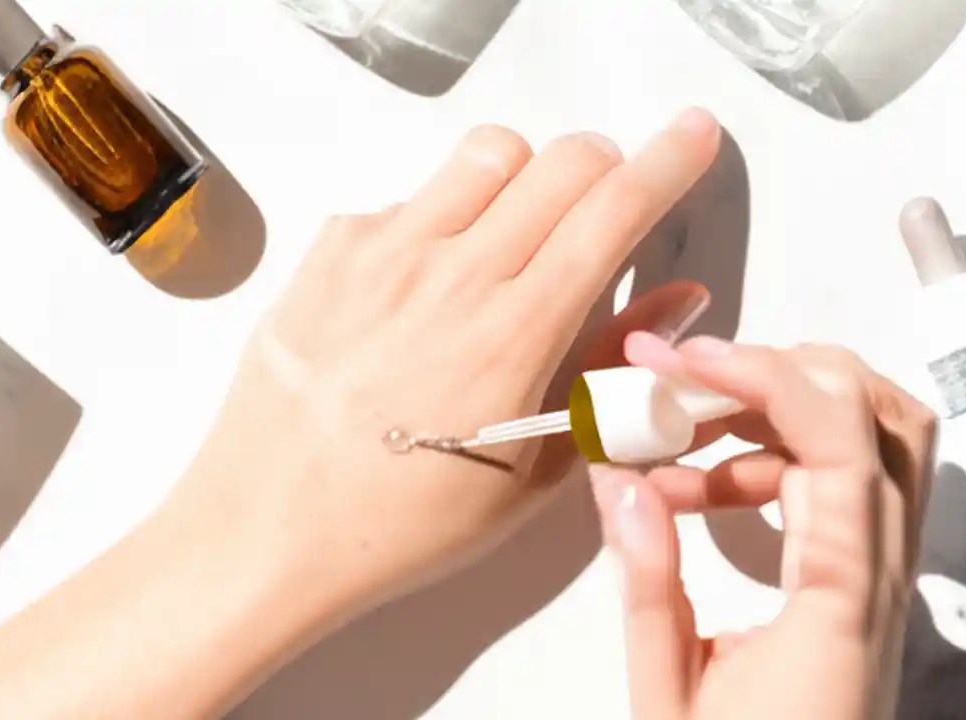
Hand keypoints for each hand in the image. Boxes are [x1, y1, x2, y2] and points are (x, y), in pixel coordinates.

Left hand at [176, 111, 720, 616]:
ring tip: (515, 237)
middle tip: (604, 208)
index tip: (693, 135)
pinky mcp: (332, 249)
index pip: (616, 207)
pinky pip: (409, 196)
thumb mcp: (535, 471)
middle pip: (562, 159)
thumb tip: (677, 304)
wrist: (272, 526)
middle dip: (606, 166)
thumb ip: (612, 375)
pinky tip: (426, 283)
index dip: (672, 159)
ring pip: (487, 154)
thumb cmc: (405, 521)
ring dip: (524, 177)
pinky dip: (440, 217)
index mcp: (515, 331)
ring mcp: (383, 251)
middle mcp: (452, 272)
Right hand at [591, 336, 936, 718]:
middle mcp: (880, 583)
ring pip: (870, 443)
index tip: (688, 359)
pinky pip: (838, 486)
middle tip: (684, 378)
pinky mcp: (859, 583)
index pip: (841, 455)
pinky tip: (693, 489)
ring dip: (781, 412)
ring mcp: (879, 579)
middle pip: (880, 423)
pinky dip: (772, 460)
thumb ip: (647, 584)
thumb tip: (619, 481)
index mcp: (838, 610)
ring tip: (681, 432)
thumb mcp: (666, 694)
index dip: (769, 383)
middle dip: (782, 372)